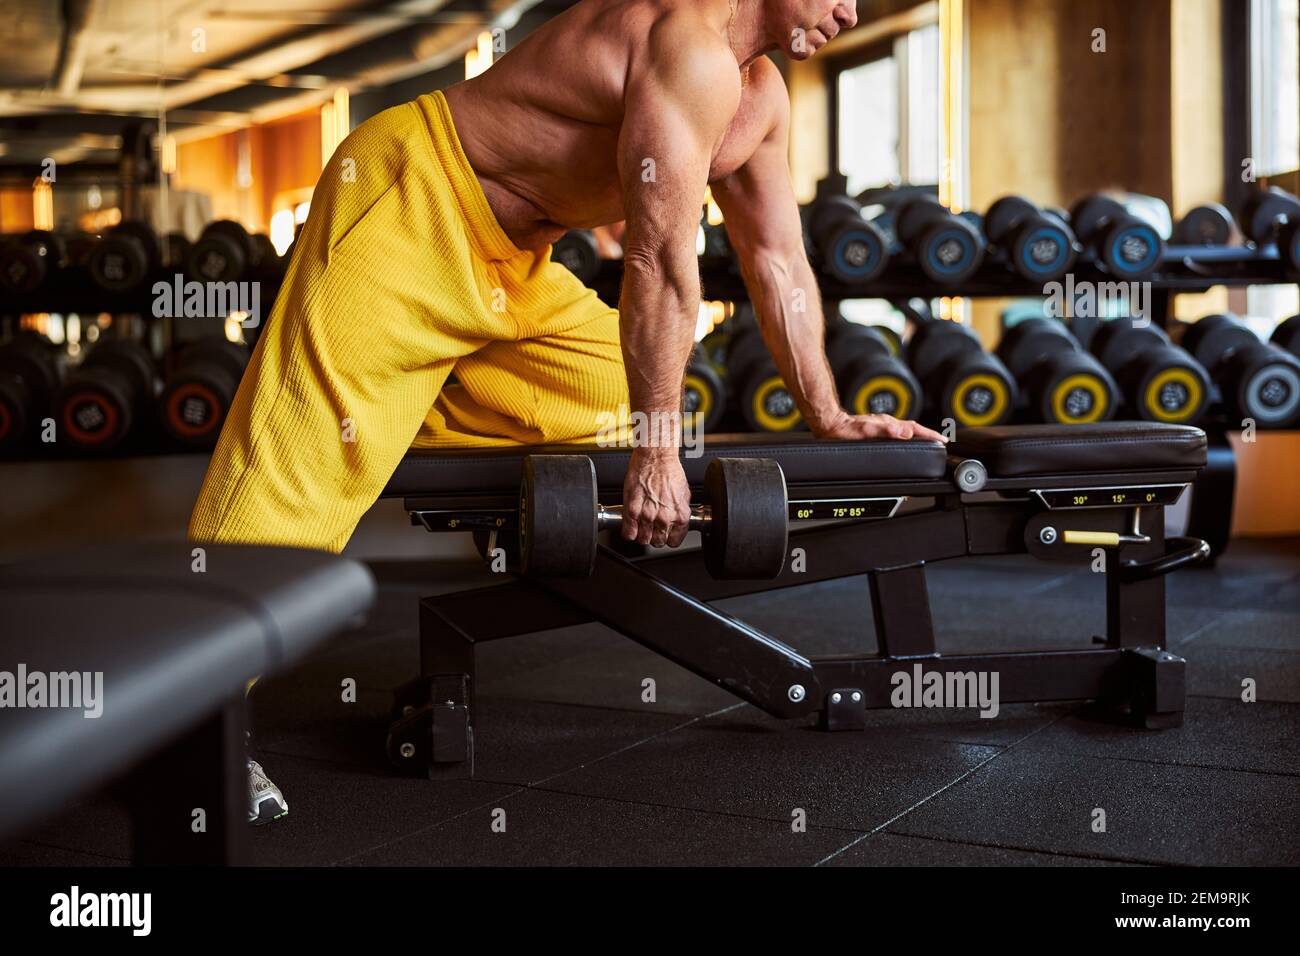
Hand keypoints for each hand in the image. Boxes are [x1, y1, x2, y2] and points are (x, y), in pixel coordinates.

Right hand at [622, 448, 691, 547]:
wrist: (656, 457)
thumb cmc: (669, 470)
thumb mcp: (684, 494)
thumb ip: (679, 512)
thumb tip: (676, 521)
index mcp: (680, 515)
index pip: (674, 542)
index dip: (668, 538)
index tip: (664, 534)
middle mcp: (665, 517)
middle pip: (657, 543)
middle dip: (654, 537)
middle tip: (652, 529)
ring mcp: (647, 515)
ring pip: (642, 540)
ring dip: (641, 535)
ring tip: (641, 526)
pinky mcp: (632, 509)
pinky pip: (628, 532)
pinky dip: (628, 532)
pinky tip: (631, 525)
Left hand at [811, 410, 947, 443]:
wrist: (830, 424)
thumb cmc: (845, 430)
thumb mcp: (866, 431)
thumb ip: (885, 430)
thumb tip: (905, 432)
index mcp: (888, 424)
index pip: (915, 429)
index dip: (930, 435)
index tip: (943, 440)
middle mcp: (887, 423)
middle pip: (914, 428)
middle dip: (929, 435)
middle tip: (941, 442)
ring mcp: (882, 426)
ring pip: (906, 430)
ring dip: (919, 435)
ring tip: (928, 442)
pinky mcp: (876, 429)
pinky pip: (897, 432)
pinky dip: (907, 436)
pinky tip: (904, 440)